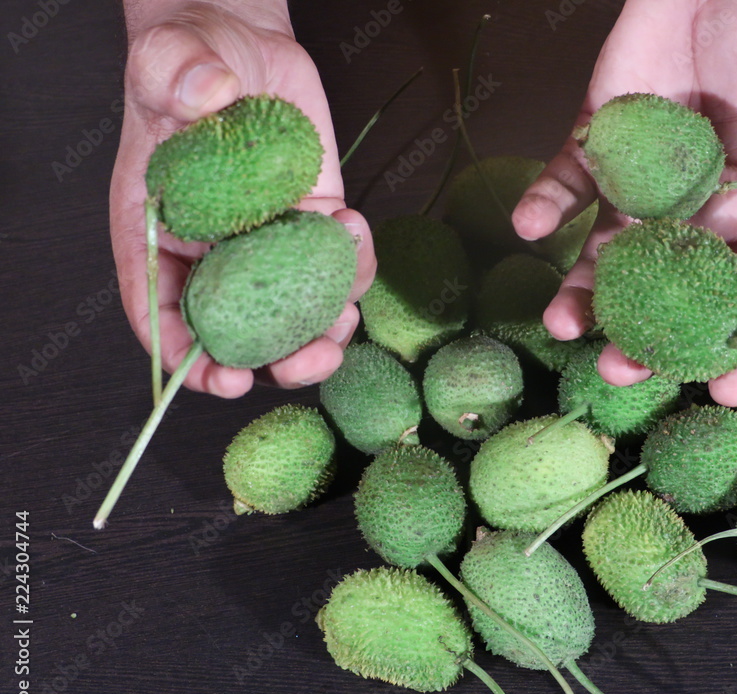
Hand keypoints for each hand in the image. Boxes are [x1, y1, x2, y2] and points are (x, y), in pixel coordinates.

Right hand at [110, 0, 374, 397]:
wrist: (243, 46)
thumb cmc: (191, 61)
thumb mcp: (168, 61)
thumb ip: (174, 77)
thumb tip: (209, 91)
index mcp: (158, 239)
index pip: (163, 317)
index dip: (190, 361)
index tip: (226, 380)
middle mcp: (214, 256)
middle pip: (240, 336)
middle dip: (278, 363)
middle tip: (312, 358)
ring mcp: (269, 248)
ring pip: (297, 316)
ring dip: (327, 329)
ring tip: (345, 310)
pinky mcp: (313, 228)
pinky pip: (337, 269)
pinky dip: (353, 266)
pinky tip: (354, 228)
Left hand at [512, 0, 736, 404]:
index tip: (728, 392)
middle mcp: (687, 210)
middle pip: (663, 289)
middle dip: (643, 335)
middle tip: (623, 370)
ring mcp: (636, 183)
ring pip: (604, 252)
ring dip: (581, 291)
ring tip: (564, 324)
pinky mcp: (596, 145)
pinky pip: (564, 181)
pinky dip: (544, 203)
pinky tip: (532, 225)